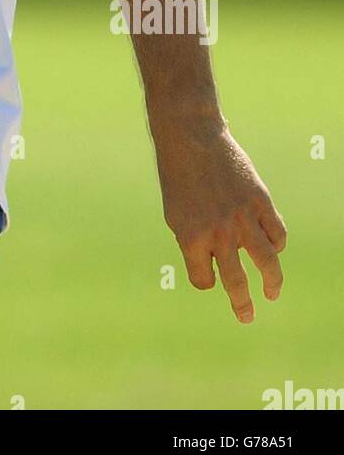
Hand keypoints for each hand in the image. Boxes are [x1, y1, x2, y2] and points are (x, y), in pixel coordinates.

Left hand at [153, 119, 286, 322]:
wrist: (190, 138)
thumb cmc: (178, 177)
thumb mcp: (176, 213)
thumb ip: (195, 241)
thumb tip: (218, 266)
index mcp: (190, 238)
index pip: (204, 279)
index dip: (205, 279)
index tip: (207, 273)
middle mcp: (218, 232)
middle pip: (236, 282)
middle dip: (242, 304)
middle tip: (246, 317)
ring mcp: (242, 217)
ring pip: (267, 262)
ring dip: (272, 282)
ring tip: (271, 293)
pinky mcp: (260, 201)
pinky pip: (277, 233)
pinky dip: (277, 244)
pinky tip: (274, 249)